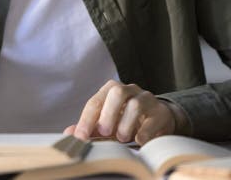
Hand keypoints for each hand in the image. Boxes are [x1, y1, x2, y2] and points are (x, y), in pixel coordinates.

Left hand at [63, 80, 179, 145]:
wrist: (157, 120)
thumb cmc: (126, 120)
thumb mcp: (106, 123)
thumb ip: (89, 127)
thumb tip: (69, 133)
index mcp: (111, 90)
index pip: (95, 101)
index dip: (86, 119)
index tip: (81, 137)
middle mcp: (130, 90)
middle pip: (117, 92)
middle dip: (108, 114)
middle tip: (104, 132)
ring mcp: (147, 99)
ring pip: (136, 104)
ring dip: (126, 124)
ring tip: (122, 138)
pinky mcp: (161, 112)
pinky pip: (153, 120)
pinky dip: (144, 132)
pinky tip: (138, 141)